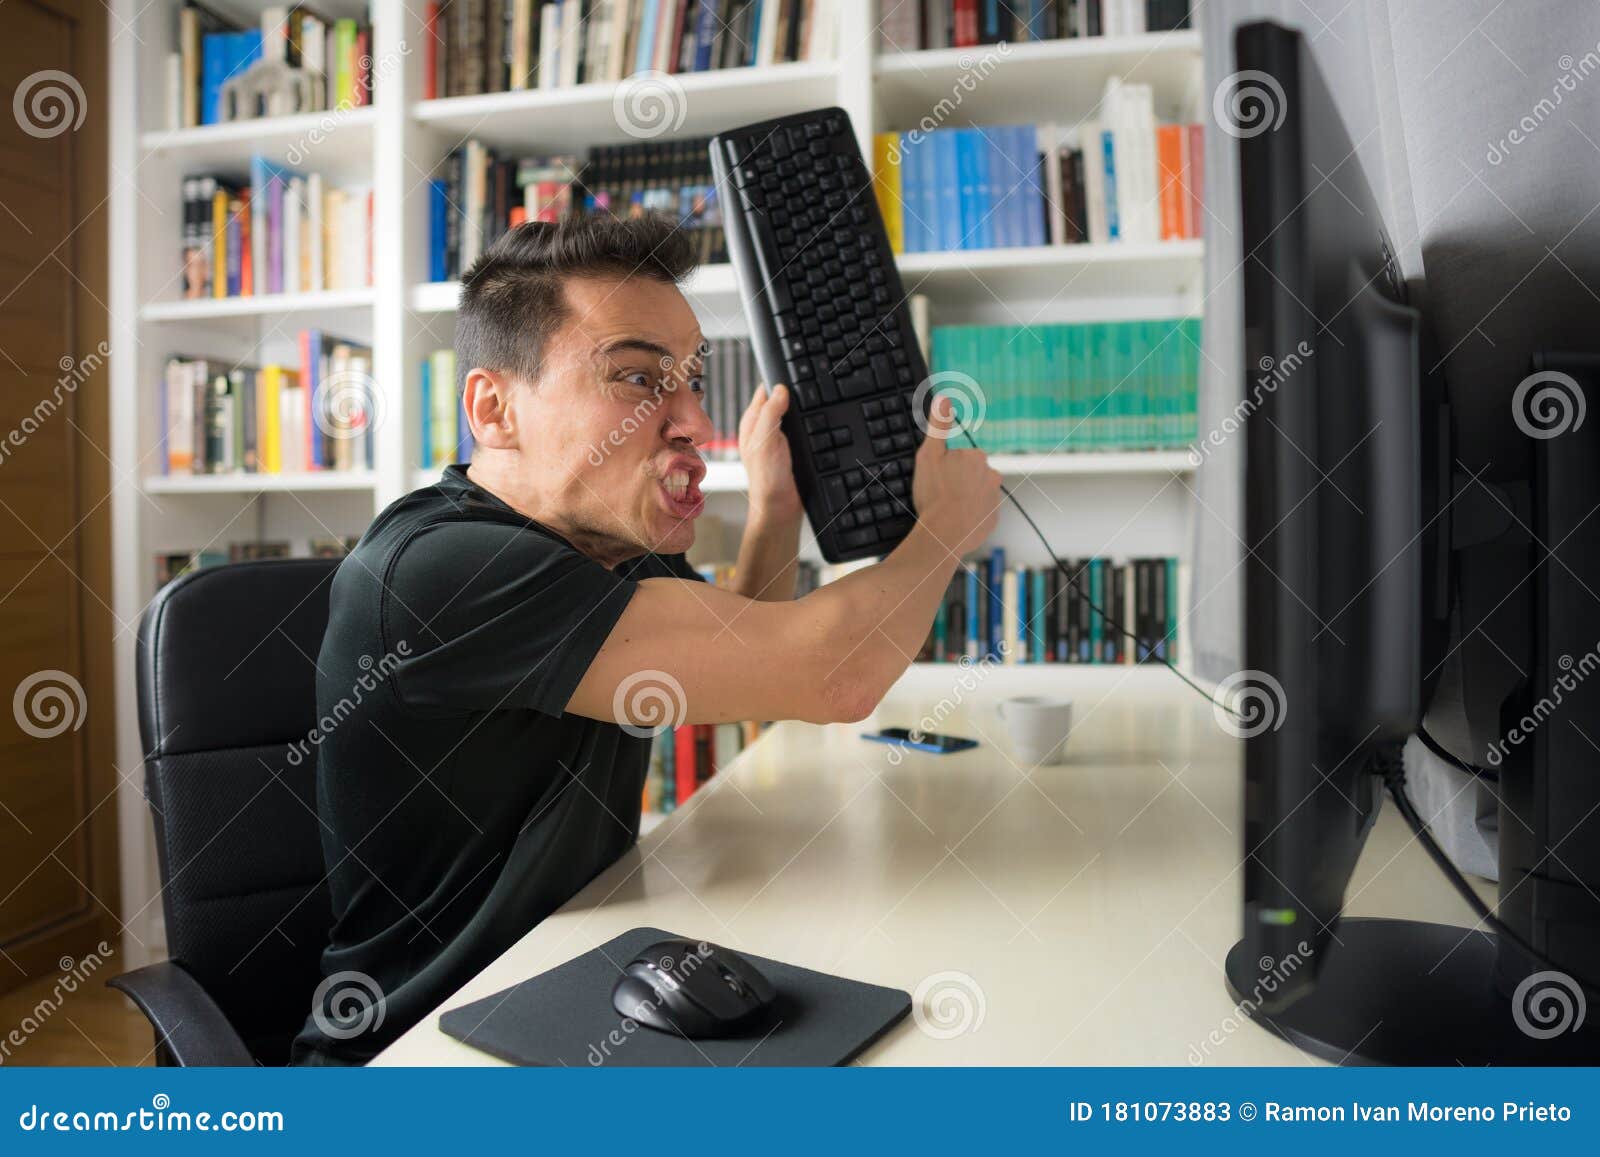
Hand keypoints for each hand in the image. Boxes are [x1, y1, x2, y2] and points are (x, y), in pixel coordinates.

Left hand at [739, 383, 803, 524]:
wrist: (781, 508)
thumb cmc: (766, 479)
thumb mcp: (765, 440)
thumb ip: (770, 413)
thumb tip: (779, 388)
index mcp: (752, 421)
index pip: (765, 390)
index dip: (779, 382)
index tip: (795, 377)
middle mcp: (764, 427)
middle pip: (781, 400)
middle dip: (794, 395)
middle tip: (809, 390)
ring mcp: (778, 438)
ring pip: (793, 414)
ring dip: (802, 411)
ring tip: (814, 404)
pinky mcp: (792, 448)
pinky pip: (801, 428)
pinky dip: (808, 425)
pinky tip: (815, 426)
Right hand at [911, 395, 1001, 556]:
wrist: (944, 534)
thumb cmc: (935, 495)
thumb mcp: (929, 455)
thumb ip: (938, 426)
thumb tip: (944, 399)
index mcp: (975, 457)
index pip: (960, 458)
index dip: (945, 469)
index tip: (936, 480)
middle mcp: (991, 475)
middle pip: (970, 475)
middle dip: (957, 482)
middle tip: (939, 495)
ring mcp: (993, 500)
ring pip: (976, 494)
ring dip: (964, 499)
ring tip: (946, 510)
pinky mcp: (992, 520)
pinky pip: (980, 514)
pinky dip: (969, 516)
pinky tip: (955, 521)